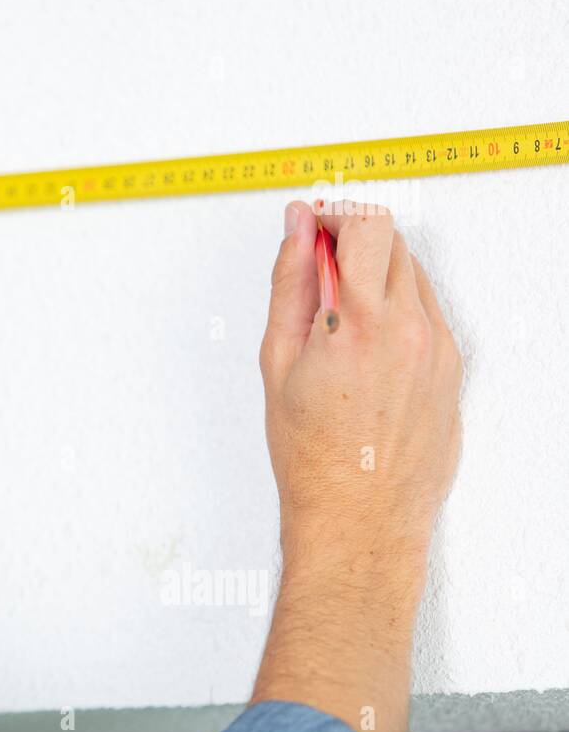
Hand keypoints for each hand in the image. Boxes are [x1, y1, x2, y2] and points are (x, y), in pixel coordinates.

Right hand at [252, 198, 462, 731]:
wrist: (359, 517)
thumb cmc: (312, 455)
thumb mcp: (278, 361)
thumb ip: (289, 283)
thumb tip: (297, 230)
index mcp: (360, 322)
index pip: (365, 224)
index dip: (334, 214)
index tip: (312, 224)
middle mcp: (410, 328)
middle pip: (392, 241)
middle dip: (352, 241)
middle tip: (317, 269)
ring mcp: (439, 348)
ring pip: (413, 274)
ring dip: (376, 275)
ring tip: (338, 320)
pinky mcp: (453, 368)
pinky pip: (429, 312)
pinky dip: (398, 310)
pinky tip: (365, 347)